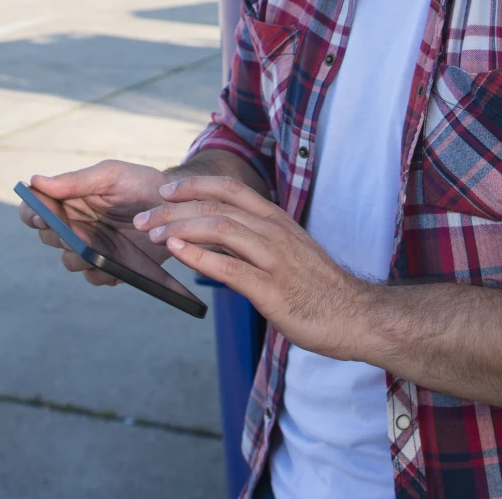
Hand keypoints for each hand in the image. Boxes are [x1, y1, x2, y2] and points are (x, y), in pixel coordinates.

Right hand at [17, 160, 172, 286]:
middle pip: (48, 238)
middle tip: (71, 233)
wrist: (177, 204)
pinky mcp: (111, 266)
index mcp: (68, 202)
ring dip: (77, 257)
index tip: (42, 215)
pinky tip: (114, 264)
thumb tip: (36, 181)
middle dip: (56, 236)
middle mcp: (75, 226)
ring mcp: (92, 248)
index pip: (34, 211)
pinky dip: (101, 272)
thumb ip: (75, 181)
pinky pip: (96, 277)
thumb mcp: (109, 175)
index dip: (31, 214)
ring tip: (92, 249)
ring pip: (69, 261)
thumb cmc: (139, 183)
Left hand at [136, 175, 371, 359]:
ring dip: (181, 228)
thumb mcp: (289, 252)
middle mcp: (274, 232)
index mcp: (276, 220)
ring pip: (220, 228)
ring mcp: (274, 259)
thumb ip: (257, 241)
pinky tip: (178, 254)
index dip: (193, 186)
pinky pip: (229, 268)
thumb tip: (220, 239)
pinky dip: (198, 257)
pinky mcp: (272, 290)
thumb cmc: (319, 288)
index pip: (229, 189)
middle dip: (174, 209)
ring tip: (154, 235)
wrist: (356, 315)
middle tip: (144, 219)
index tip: (165, 191)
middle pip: (216, 205)